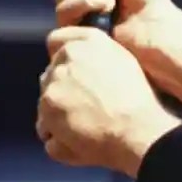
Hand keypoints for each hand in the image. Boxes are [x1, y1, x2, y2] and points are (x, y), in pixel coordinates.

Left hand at [36, 26, 181, 177]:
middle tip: (85, 104)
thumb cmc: (136, 99)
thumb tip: (82, 63)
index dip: (61, 57)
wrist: (136, 130)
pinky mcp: (46, 115)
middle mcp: (64, 60)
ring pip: (46, 102)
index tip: (70, 71)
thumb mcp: (123, 60)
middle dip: (62, 88)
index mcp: (84, 43)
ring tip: (85, 126)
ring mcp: (51, 88)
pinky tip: (78, 140)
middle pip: (50, 73)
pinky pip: (45, 128)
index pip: (56, 40)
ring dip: (58, 113)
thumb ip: (95, 53)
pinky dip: (57, 136)